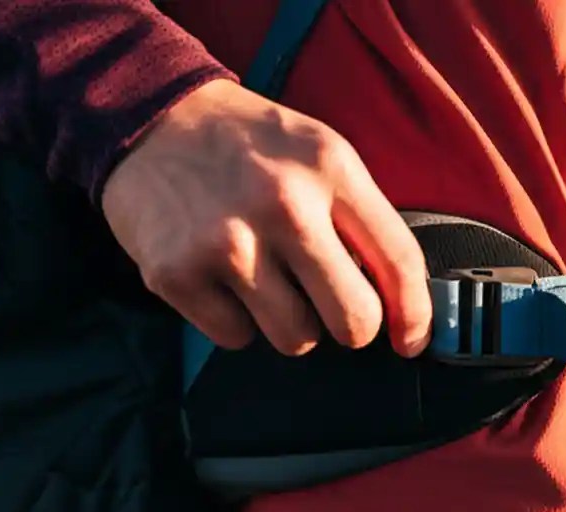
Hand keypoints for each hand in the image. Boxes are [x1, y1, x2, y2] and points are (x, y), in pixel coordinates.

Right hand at [101, 79, 431, 357]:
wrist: (150, 117)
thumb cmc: (252, 145)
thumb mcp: (322, 154)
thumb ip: (364, 218)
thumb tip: (400, 303)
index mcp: (329, 169)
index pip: (398, 260)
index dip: (415, 315)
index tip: (411, 341)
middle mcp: (282, 205)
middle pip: (352, 321)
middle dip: (351, 327)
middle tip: (332, 307)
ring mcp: (225, 243)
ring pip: (295, 339)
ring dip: (291, 323)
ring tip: (270, 278)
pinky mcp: (176, 275)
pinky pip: (236, 338)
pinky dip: (236, 320)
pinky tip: (224, 277)